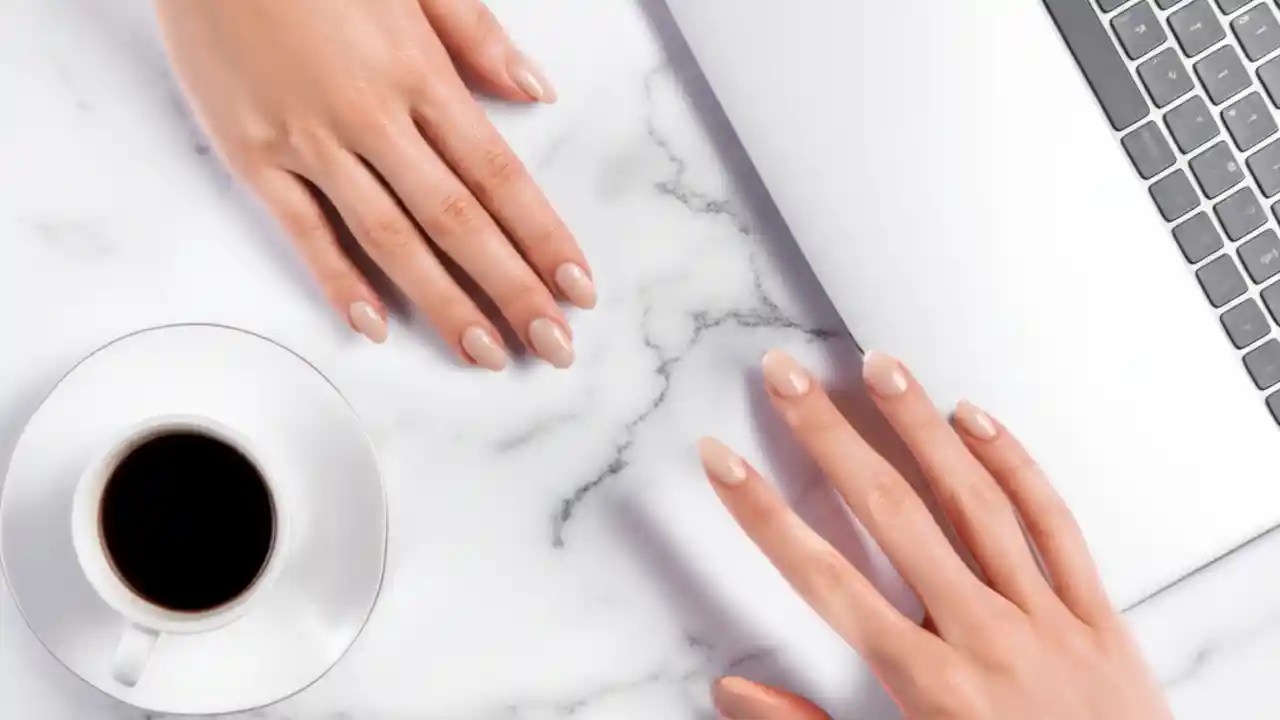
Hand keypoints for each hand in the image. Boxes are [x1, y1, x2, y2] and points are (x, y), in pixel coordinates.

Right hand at [154, 0, 593, 368]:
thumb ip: (476, 35)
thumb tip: (534, 91)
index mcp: (419, 74)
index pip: (499, 176)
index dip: (543, 238)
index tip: (578, 287)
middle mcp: (372, 118)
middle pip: (457, 222)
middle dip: (512, 290)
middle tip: (553, 345)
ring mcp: (310, 143)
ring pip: (390, 240)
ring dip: (444, 303)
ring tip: (485, 354)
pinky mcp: (253, 156)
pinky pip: (304, 231)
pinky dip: (339, 282)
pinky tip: (376, 325)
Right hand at [698, 350, 1171, 718]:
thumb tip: (735, 689)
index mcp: (924, 685)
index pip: (822, 578)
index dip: (763, 515)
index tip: (723, 462)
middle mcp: (981, 637)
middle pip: (890, 514)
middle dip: (828, 436)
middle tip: (787, 376)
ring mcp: (1044, 619)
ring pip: (973, 501)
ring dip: (918, 425)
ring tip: (879, 365)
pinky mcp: (1096, 617)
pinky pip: (1054, 526)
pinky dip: (1016, 465)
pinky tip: (975, 417)